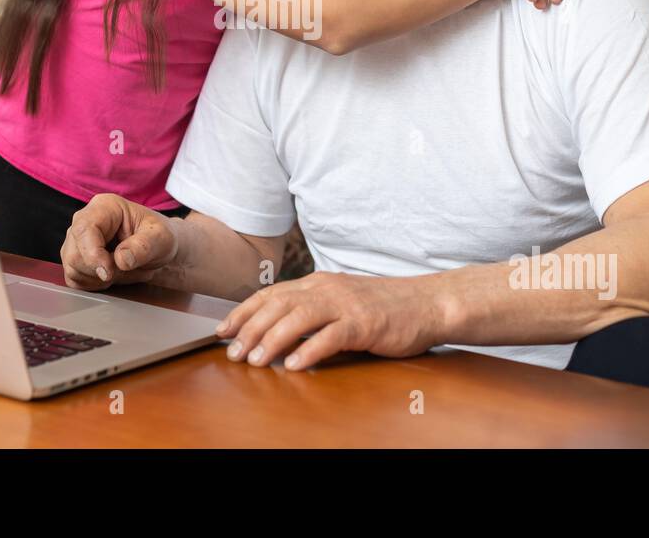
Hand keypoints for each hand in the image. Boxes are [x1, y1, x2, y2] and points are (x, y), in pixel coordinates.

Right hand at [61, 193, 177, 290]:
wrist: (157, 248)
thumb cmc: (158, 236)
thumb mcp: (161, 238)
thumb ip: (143, 246)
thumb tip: (121, 260)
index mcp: (104, 207)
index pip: (84, 229)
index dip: (92, 254)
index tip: (108, 272)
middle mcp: (85, 221)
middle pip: (74, 254)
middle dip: (102, 270)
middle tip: (131, 268)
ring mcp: (77, 241)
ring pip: (73, 269)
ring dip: (101, 279)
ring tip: (126, 270)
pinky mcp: (75, 260)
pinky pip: (75, 280)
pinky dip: (95, 285)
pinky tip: (113, 276)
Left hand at [214, 271, 443, 370]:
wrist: (426, 303)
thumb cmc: (383, 307)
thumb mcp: (340, 302)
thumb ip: (312, 311)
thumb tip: (276, 332)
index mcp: (318, 283)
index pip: (271, 294)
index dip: (244, 312)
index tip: (223, 331)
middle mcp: (327, 289)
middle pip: (278, 305)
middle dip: (251, 329)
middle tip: (233, 352)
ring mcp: (346, 304)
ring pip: (299, 317)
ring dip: (273, 339)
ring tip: (256, 361)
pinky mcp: (364, 323)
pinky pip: (332, 336)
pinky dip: (310, 350)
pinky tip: (295, 364)